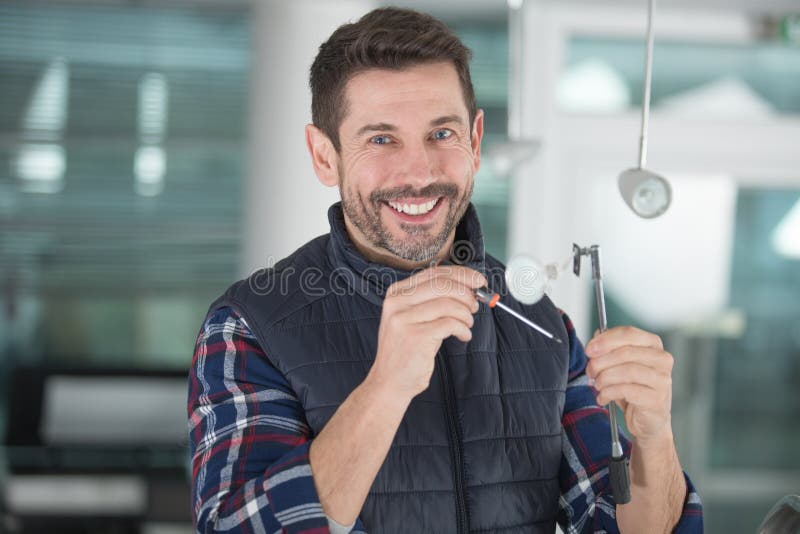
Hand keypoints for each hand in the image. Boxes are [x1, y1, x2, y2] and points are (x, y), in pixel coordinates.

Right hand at [367, 265, 485, 400]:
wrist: (390, 381)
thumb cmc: (407, 349)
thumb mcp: (413, 317)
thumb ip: (433, 300)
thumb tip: (467, 286)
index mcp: (397, 293)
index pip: (434, 273)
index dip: (462, 274)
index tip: (479, 281)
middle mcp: (397, 302)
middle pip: (443, 285)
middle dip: (467, 294)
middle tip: (475, 305)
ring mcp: (404, 319)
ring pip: (448, 304)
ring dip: (466, 314)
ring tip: (467, 324)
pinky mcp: (416, 337)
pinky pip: (450, 324)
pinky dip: (463, 329)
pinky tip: (463, 336)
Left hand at [584, 326, 673, 445]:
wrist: (647, 421)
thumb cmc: (633, 389)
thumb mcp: (619, 365)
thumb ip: (609, 348)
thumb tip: (597, 335)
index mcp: (653, 344)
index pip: (628, 333)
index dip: (605, 340)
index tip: (589, 350)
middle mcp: (662, 359)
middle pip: (625, 352)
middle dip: (601, 362)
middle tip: (590, 371)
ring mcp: (662, 379)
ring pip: (627, 371)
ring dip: (604, 378)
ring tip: (597, 385)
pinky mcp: (657, 399)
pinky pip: (627, 390)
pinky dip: (608, 393)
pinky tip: (603, 397)